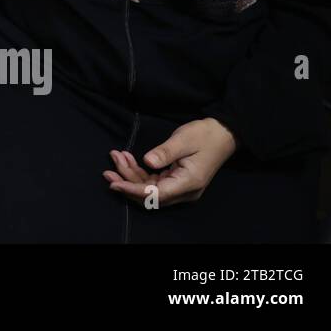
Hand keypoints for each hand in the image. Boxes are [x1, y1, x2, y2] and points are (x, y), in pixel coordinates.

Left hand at [103, 118, 236, 207]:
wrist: (222, 134)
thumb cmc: (204, 135)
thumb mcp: (183, 140)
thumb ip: (165, 152)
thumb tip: (147, 161)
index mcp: (188, 183)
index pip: (155, 194)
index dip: (133, 190)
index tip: (114, 183)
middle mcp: (184, 191)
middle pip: (150, 195)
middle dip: (127, 184)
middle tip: (107, 172)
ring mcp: (181, 187)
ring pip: (150, 188)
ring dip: (131, 175)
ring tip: (116, 157)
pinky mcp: (177, 181)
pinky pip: (154, 181)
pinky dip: (139, 172)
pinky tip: (128, 158)